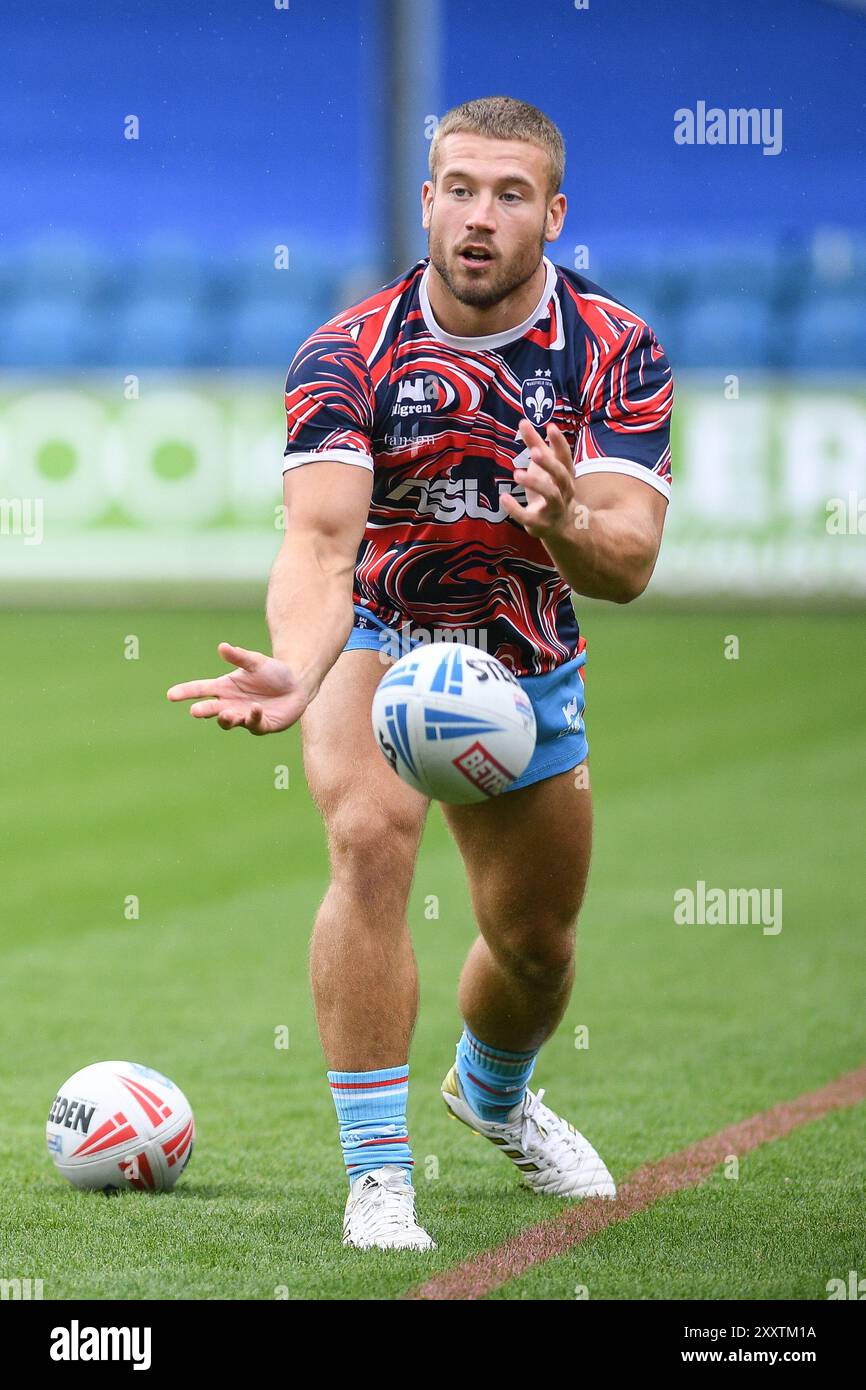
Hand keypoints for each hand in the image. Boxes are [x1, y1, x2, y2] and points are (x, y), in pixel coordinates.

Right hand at [166, 642, 309, 734]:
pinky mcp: (261, 725)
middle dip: (203, 710)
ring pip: (229, 722)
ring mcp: (244, 716)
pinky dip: (253, 717)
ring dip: (226, 718)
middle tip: (195, 711)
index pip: (201, 690)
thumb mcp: (255, 661)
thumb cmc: (273, 672)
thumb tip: (222, 646)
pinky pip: (253, 724)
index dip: (185, 692)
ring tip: (227, 713)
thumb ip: (239, 657)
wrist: (296, 685)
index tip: (171, 695)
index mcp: (225, 687)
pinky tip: (256, 708)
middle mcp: (231, 704)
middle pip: (211, 709)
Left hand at [502, 419, 579, 540]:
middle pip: (561, 475)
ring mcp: (554, 508)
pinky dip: (515, 508)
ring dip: (534, 483)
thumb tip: (523, 421)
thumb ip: (535, 445)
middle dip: (549, 463)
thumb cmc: (550, 488)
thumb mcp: (543, 467)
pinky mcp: (540, 524)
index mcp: (565, 474)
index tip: (550, 427)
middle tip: (535, 452)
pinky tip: (503, 498)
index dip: (559, 442)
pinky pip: (528, 516)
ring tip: (516, 473)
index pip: (565, 456)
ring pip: (550, 495)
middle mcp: (564, 490)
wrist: (560, 525)